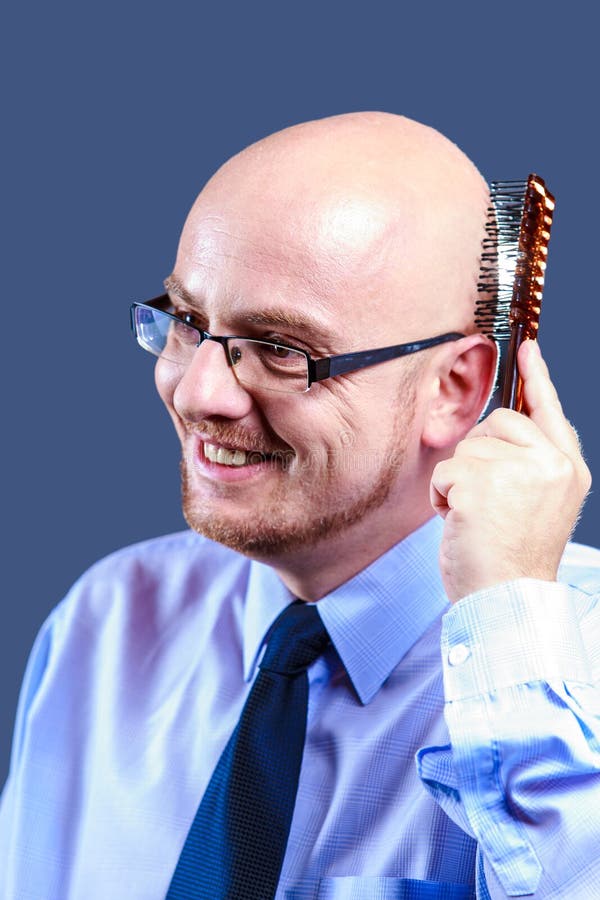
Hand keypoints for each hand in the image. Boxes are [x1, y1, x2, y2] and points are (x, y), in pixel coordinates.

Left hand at [430, 340, 591, 602]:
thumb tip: (501, 426)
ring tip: (478, 517)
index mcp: (568, 469)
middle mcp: (549, 464)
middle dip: (481, 455)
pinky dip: (442, 496)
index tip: (529, 348)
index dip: (539, 377)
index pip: (550, 411)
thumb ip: (530, 463)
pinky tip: (461, 522)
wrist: (507, 598)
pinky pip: (444, 471)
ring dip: (460, 481)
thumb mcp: (541, 504)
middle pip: (498, 422)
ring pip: (467, 448)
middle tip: (488, 500)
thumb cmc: (515, 557)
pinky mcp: (478, 484)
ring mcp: (516, 472)